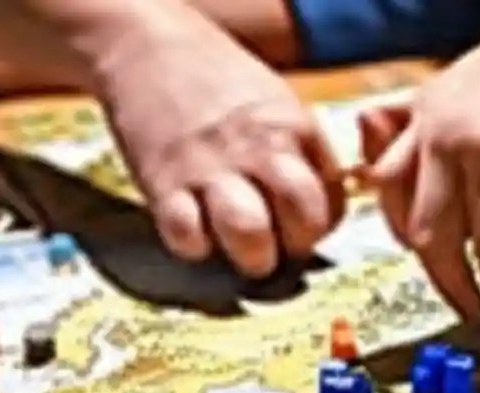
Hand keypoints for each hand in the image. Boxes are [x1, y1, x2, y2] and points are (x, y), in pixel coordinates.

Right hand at [91, 0, 343, 276]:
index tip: (300, 226)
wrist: (147, 48)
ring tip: (243, 253)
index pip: (331, 202)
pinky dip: (195, 247)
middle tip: (278, 248)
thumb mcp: (278, 105)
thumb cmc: (220, 83)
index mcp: (294, 130)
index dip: (320, 225)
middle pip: (302, 219)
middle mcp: (258, 149)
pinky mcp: (163, 184)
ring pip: (250, 235)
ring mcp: (210, 168)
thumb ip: (303, 154)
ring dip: (252, 258)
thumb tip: (322, 211)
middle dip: (295, 249)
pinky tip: (196, 232)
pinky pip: (187, 236)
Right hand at [363, 0, 479, 341]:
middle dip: (459, 288)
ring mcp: (426, 120)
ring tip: (459, 279)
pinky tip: (425, 227)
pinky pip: (387, 169)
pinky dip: (397, 205)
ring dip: (424, 252)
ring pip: (398, 209)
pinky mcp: (419, 110)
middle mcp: (448, 136)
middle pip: (433, 238)